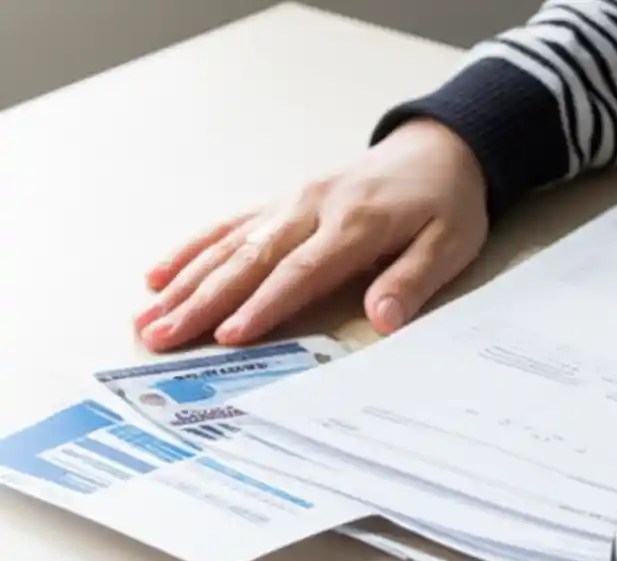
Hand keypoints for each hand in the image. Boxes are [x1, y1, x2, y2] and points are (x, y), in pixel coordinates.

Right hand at [135, 118, 488, 350]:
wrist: (439, 149)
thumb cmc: (447, 204)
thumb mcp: (450, 243)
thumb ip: (413, 280)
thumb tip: (382, 320)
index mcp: (356, 223)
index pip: (301, 271)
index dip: (264, 306)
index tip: (228, 336)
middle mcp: (313, 208)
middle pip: (250, 259)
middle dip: (202, 301)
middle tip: (160, 336)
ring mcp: (292, 201)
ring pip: (229, 244)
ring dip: (185, 282)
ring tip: (146, 318)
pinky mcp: (283, 201)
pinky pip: (230, 224)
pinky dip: (192, 249)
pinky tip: (159, 275)